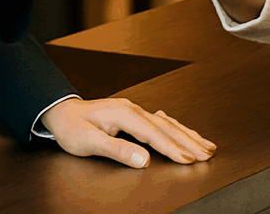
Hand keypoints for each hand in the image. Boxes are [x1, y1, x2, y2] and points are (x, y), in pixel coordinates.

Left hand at [40, 96, 214, 166]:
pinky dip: (177, 129)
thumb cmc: (72, 128)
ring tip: (206, 145)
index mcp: (124, 114)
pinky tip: (185, 132)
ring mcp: (135, 111)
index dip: (172, 148)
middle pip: (167, 127)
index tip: (188, 160)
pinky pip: (161, 121)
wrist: (62, 113)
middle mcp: (133, 109)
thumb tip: (143, 159)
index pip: (154, 134)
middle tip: (208, 153)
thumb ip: (116, 150)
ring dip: (188, 134)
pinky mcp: (134, 115)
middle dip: (189, 141)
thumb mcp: (88, 142)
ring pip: (168, 123)